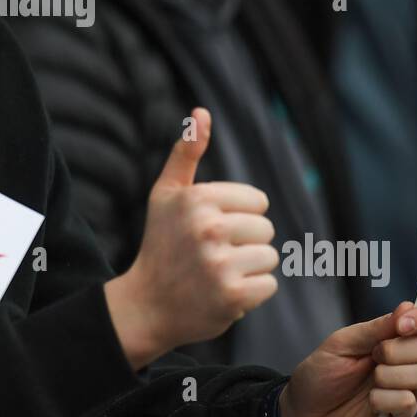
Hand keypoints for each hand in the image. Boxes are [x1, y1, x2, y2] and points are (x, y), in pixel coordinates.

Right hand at [105, 107, 279, 368]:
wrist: (146, 306)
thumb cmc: (161, 243)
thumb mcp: (166, 194)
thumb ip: (186, 152)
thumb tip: (202, 111)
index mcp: (196, 199)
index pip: (258, 202)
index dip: (238, 216)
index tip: (209, 230)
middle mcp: (207, 228)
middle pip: (265, 229)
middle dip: (244, 243)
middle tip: (211, 256)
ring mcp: (219, 264)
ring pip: (269, 257)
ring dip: (249, 268)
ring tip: (217, 274)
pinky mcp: (232, 296)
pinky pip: (269, 285)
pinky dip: (251, 293)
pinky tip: (223, 293)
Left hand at [278, 300, 416, 416]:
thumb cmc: (319, 377)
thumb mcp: (341, 344)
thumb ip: (375, 328)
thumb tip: (409, 306)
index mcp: (393, 338)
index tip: (403, 325)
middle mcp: (406, 362)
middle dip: (400, 349)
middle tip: (373, 355)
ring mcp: (406, 391)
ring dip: (390, 376)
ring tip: (369, 383)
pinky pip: (409, 402)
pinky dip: (384, 400)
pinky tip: (369, 404)